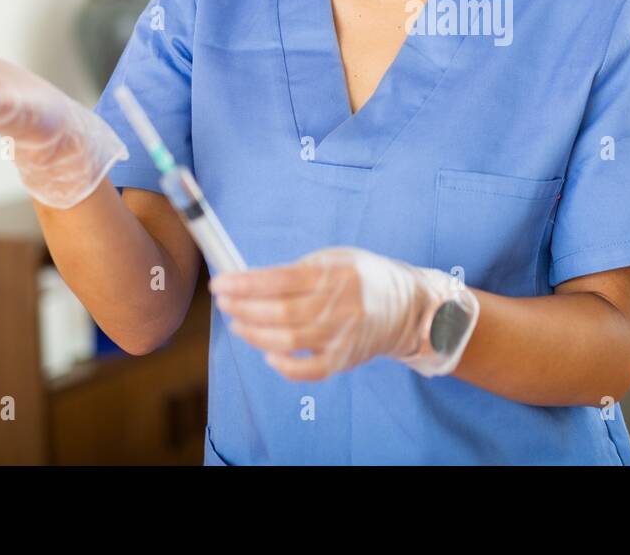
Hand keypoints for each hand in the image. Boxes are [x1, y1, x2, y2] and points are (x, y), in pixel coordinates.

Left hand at [209, 246, 478, 380]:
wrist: (408, 307)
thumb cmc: (364, 278)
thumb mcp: (337, 258)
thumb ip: (300, 268)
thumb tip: (252, 281)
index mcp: (335, 273)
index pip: (280, 279)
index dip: (245, 283)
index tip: (220, 283)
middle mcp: (340, 304)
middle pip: (279, 312)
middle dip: (243, 308)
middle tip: (224, 303)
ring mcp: (343, 335)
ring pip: (287, 341)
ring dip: (254, 333)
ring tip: (238, 323)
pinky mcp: (345, 359)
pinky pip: (308, 370)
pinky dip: (283, 365)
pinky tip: (266, 353)